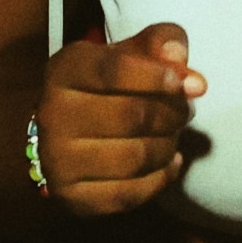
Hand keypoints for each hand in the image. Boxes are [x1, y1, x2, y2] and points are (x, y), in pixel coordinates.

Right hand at [33, 23, 201, 214]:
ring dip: (168, 146)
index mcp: (65, 69)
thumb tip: (188, 72)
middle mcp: (53, 114)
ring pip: (133, 157)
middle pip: (131, 116)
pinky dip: (160, 179)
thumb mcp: (133, 51)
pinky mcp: (71, 197)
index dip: (157, 77)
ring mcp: (57, 160)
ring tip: (174, 135)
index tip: (185, 84)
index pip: (114, 70)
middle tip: (186, 111)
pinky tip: (169, 162)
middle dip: (171, 114)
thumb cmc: (110, 83)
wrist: (71, 130)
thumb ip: (163, 45)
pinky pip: (129, 194)